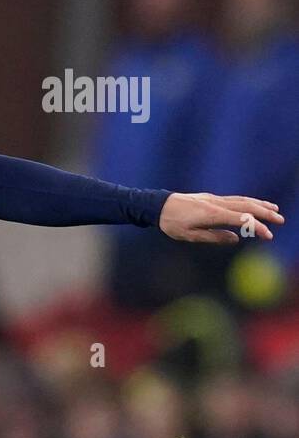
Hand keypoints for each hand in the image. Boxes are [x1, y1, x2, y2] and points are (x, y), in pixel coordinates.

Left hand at [158, 192, 283, 243]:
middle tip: (280, 220)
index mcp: (212, 214)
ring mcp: (214, 199)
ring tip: (274, 210)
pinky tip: (254, 205)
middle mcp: (216, 204)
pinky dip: (248, 202)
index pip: (241, 219)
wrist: (157, 205)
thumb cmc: (171, 223)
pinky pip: (234, 199)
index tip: (268, 236)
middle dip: (265, 213)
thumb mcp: (189, 235)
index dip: (256, 227)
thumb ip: (213, 237)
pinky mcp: (211, 198)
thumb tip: (235, 238)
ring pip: (242, 200)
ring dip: (260, 205)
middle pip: (246, 206)